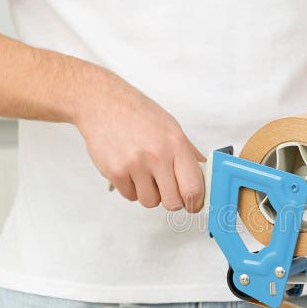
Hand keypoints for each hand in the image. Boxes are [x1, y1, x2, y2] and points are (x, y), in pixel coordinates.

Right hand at [72, 67, 205, 210]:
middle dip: (171, 199)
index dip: (195, 201)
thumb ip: (188, 153)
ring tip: (145, 173)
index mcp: (176, 144)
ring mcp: (135, 165)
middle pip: (173, 202)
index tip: (193, 204)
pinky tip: (130, 169)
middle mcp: (157, 155)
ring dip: (149, 193)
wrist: (102, 103)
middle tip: (167, 188)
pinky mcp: (115, 172)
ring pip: (150, 202)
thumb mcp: (171, 128)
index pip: (194, 187)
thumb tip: (204, 174)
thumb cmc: (137, 114)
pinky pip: (130, 196)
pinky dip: (131, 188)